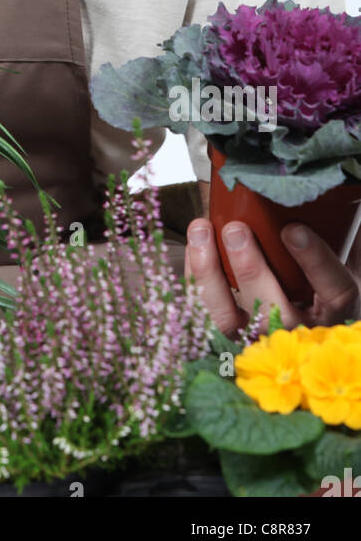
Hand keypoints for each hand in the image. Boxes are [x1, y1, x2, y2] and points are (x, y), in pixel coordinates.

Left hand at [184, 218, 360, 336]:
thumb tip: (348, 202)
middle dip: (252, 270)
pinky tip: (194, 246)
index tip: (293, 229)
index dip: (315, 261)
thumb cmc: (312, 282)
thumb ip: (347, 240)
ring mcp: (257, 339)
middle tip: (236, 230)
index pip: (336, 292)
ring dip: (211, 275)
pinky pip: (202, 315)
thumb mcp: (339, 264)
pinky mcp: (223, 336)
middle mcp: (297, 331)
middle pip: (276, 313)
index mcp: (333, 310)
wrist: (285, 322)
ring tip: (203, 231)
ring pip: (230, 320)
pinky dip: (194, 279)